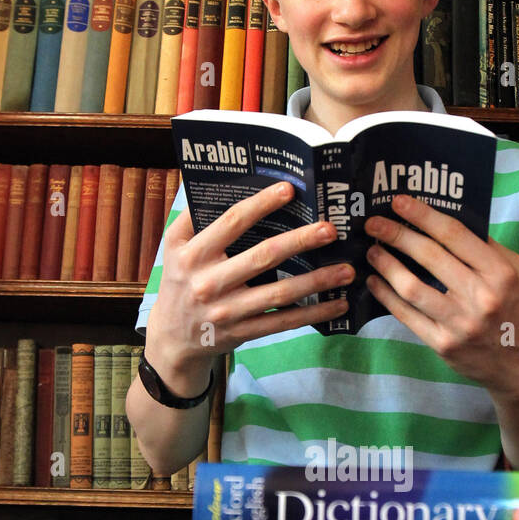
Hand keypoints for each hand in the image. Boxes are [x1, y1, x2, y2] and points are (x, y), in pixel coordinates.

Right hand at [145, 181, 353, 395]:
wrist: (171, 339)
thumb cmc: (179, 282)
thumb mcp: (172, 247)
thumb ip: (191, 216)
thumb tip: (211, 181)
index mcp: (194, 255)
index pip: (232, 222)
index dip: (261, 204)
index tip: (290, 189)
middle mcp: (210, 283)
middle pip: (263, 257)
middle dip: (300, 241)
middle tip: (330, 229)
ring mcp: (228, 311)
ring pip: (279, 294)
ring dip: (317, 281)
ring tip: (347, 271)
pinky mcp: (243, 332)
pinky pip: (283, 322)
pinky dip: (313, 314)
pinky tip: (337, 304)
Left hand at [364, 193, 518, 401]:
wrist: (516, 363)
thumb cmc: (511, 308)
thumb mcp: (513, 271)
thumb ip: (485, 246)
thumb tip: (445, 219)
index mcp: (499, 273)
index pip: (454, 235)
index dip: (423, 215)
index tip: (399, 202)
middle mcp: (481, 297)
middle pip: (429, 256)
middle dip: (397, 234)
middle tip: (374, 223)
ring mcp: (460, 323)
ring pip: (412, 288)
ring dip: (387, 265)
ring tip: (373, 252)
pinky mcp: (443, 345)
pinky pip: (407, 316)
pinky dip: (387, 297)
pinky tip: (375, 283)